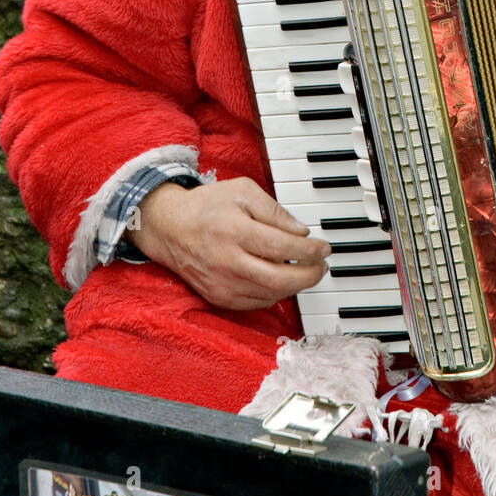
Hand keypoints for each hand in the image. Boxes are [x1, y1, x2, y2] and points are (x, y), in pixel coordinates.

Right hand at [133, 178, 329, 309]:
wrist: (170, 228)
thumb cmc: (209, 206)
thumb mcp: (243, 192)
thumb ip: (274, 210)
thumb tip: (301, 232)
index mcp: (234, 231)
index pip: (282, 246)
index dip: (309, 250)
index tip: (324, 248)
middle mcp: (227, 262)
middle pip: (279, 279)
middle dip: (309, 275)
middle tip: (321, 266)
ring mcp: (222, 284)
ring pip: (270, 295)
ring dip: (295, 286)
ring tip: (306, 271)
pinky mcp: (219, 297)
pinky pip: (256, 304)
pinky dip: (275, 294)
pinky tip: (281, 280)